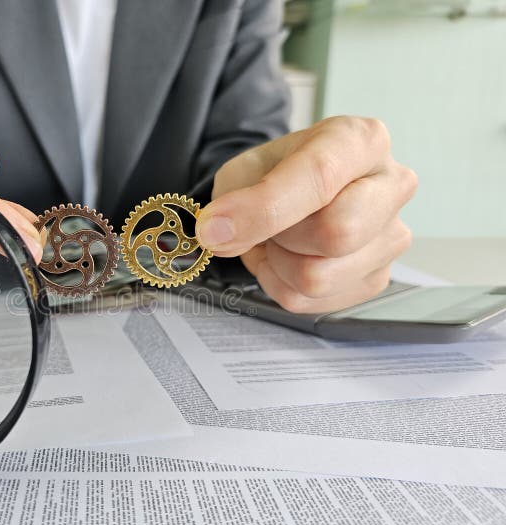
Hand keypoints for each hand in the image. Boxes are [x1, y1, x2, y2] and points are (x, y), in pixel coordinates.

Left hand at [196, 116, 416, 313]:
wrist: (289, 194)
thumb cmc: (275, 174)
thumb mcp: (245, 171)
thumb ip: (236, 197)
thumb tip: (221, 235)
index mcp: (361, 140)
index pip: (320, 177)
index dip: (262, 208)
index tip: (214, 226)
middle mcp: (392, 185)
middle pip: (337, 233)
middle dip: (279, 236)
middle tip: (264, 223)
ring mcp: (391, 236)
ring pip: (319, 277)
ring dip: (278, 264)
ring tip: (279, 239)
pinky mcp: (376, 279)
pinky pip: (311, 302)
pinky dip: (282, 284)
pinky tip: (288, 258)